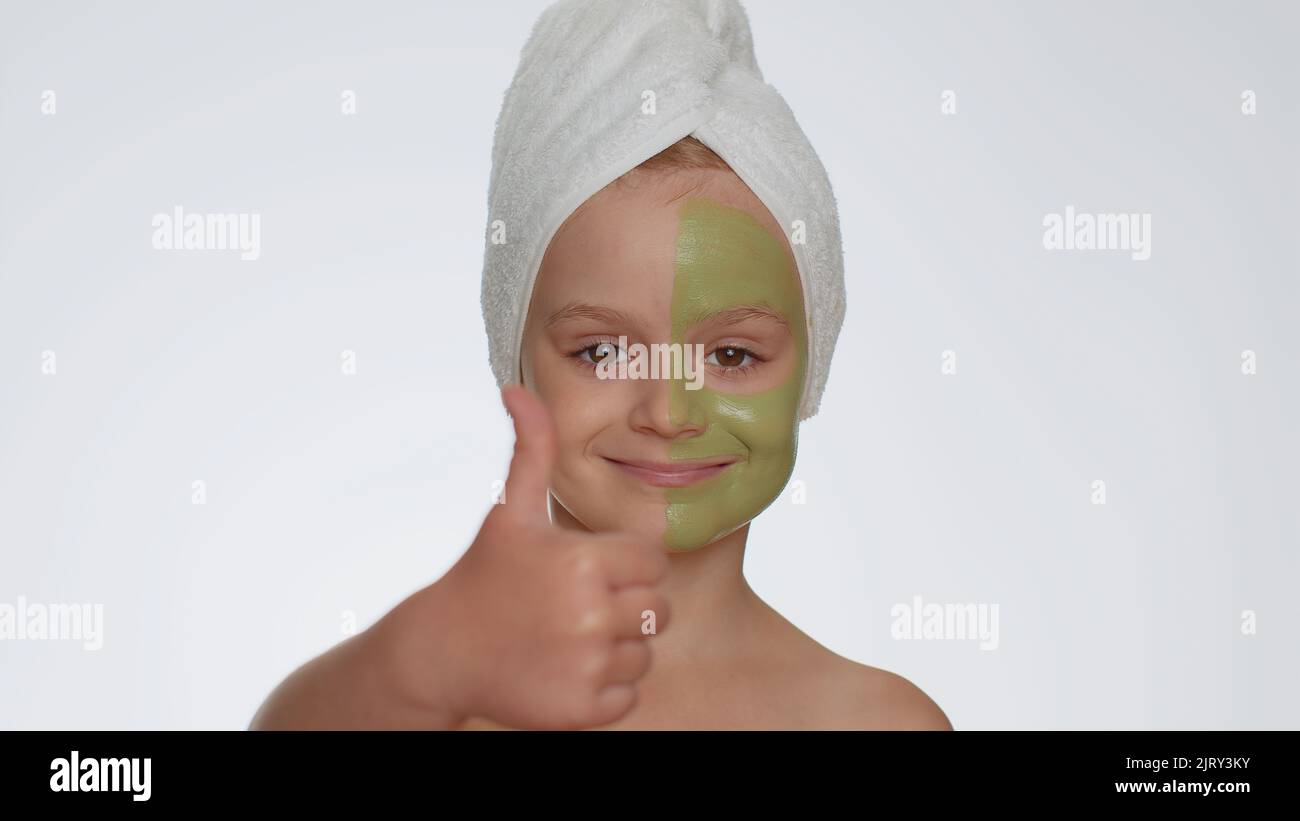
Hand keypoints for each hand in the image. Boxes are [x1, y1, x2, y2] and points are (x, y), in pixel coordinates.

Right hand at [387, 384, 670, 728]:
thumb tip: (518, 389)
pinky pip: (630, 697)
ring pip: (644, 654)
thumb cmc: (483, 575)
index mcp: (586, 562)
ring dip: (616, 649)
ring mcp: (588, 665)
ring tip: (569, 638)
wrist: (442, 652)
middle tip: (578, 607)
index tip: (588, 573)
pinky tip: (567, 670)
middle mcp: (592, 614)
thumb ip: (531, 449)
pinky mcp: (583, 710)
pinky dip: (605, 691)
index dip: (625, 567)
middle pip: (657, 609)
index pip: (652, 564)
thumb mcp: (510, 511)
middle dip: (625, 608)